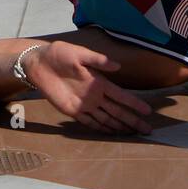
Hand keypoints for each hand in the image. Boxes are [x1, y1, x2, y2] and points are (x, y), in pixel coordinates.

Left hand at [26, 41, 153, 134]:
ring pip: (106, 119)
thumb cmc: (60, 54)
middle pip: (117, 111)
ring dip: (119, 127)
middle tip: (147, 130)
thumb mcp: (80, 53)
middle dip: (132, 120)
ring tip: (133, 134)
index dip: (134, 103)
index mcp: (99, 82)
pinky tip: (111, 134)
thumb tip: (118, 66)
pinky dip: (100, 129)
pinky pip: (89, 122)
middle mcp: (95, 95)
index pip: (121, 96)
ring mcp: (84, 104)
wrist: (39, 63)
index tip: (148, 111)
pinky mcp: (72, 111)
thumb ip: (98, 60)